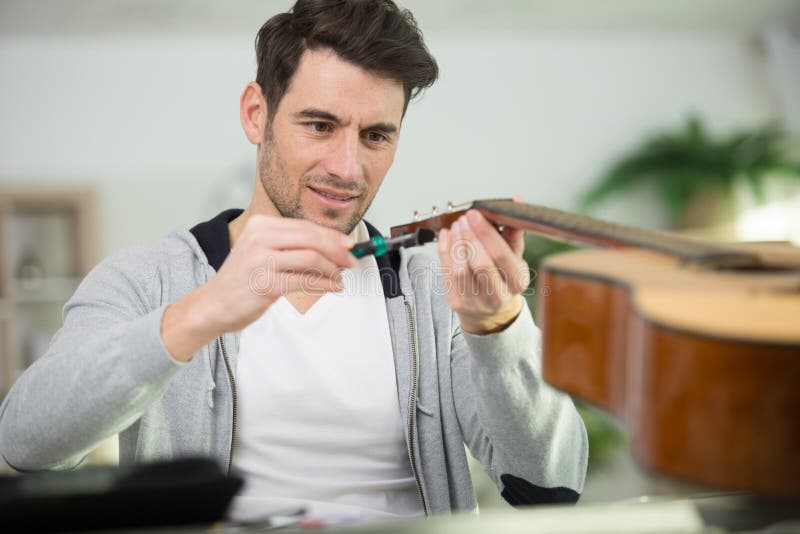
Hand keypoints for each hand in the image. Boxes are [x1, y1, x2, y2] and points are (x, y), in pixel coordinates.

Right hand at [162, 215, 355, 360]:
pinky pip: (306, 281)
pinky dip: (325, 284)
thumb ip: (291, 247)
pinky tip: (332, 288)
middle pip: (312, 238)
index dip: (331, 235)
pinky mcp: (266, 284)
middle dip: (337, 250)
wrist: (213, 304)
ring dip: (333, 269)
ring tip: (340, 278)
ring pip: (312, 258)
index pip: (305, 226)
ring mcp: (262, 260)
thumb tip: (332, 247)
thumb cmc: (243, 280)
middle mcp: (260, 238)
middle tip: (351, 261)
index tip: (348, 245)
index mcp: (260, 225)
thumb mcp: (262, 252)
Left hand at [437, 200, 529, 334]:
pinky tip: (447, 236)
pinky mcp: (457, 303)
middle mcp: (498, 296)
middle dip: (470, 236)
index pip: (502, 255)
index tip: (476, 215)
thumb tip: (516, 201)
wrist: (491, 311)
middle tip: (465, 219)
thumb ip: (513, 230)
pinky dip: (444, 250)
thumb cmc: (503, 278)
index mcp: (517, 282)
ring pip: (460, 270)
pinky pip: (446, 273)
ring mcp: (475, 302)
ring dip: (456, 243)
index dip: (486, 233)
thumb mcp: (514, 256)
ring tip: (457, 226)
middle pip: (480, 263)